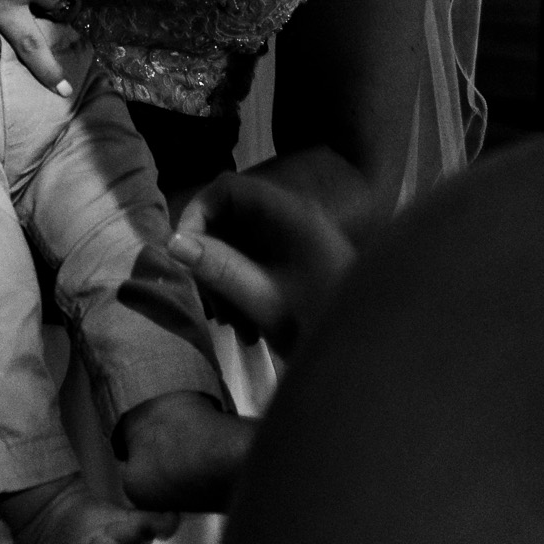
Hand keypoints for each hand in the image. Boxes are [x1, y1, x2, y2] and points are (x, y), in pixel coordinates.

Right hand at [169, 173, 357, 358]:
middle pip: (231, 220)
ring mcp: (299, 241)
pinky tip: (247, 327)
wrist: (370, 354)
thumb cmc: (321, 324)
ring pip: (241, 246)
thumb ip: (219, 268)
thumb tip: (172, 242)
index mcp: (289, 215)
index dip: (197, 214)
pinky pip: (258, 263)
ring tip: (232, 324)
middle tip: (210, 304)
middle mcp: (293, 219)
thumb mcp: (263, 299)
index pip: (227, 189)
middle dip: (211, 259)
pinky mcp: (300, 263)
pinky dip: (244, 290)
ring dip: (226, 281)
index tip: (182, 254)